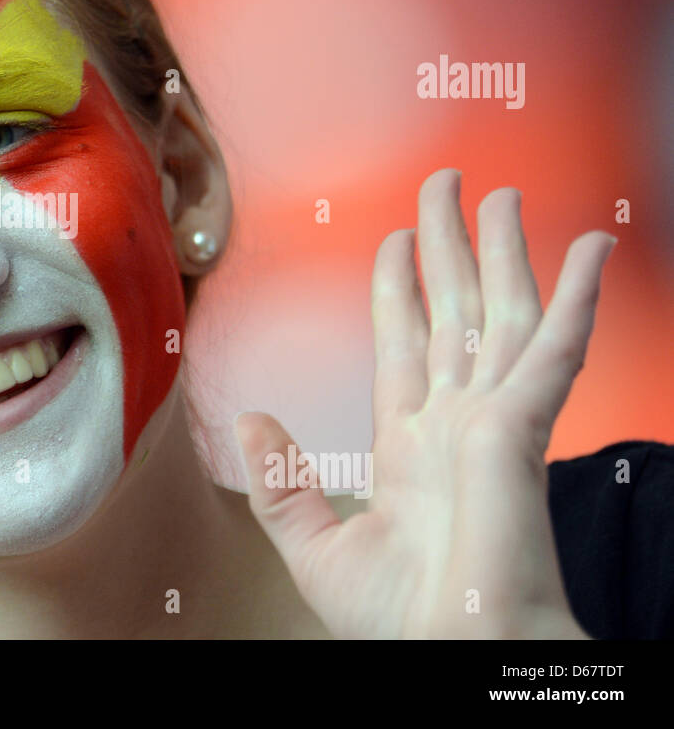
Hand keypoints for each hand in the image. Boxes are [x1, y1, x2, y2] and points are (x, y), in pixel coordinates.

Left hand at [236, 169, 613, 637]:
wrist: (448, 654)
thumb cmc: (399, 620)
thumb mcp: (316, 547)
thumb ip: (284, 484)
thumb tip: (252, 419)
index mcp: (411, 446)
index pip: (407, 342)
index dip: (402, 285)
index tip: (397, 237)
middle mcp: (456, 423)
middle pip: (455, 312)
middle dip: (451, 247)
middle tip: (448, 185)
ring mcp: (493, 420)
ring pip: (501, 313)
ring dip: (504, 251)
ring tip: (504, 194)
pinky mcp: (521, 428)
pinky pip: (554, 349)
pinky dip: (575, 296)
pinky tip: (587, 248)